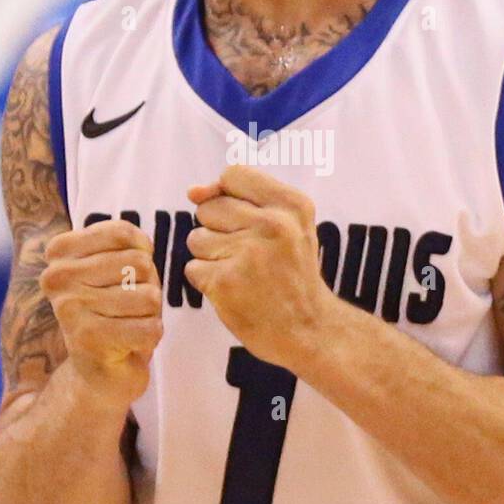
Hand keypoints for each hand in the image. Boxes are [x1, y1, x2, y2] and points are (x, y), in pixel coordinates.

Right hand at [40, 220, 162, 396]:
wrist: (97, 372)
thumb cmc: (113, 310)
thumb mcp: (117, 265)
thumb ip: (127, 243)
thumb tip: (142, 248)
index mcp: (59, 251)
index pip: (122, 232)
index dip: (141, 252)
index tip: (125, 275)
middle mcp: (56, 276)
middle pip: (140, 264)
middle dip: (147, 286)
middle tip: (126, 307)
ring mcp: (70, 308)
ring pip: (149, 296)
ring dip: (150, 314)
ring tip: (126, 323)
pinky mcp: (87, 340)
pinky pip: (150, 328)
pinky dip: (150, 337)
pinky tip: (129, 343)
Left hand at [186, 165, 330, 369]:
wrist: (310, 330)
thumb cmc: (293, 275)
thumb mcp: (290, 225)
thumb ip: (241, 198)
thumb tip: (193, 191)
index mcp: (292, 205)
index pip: (233, 174)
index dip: (226, 195)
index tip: (241, 219)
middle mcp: (272, 224)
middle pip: (209, 208)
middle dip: (218, 230)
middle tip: (248, 255)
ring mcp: (247, 254)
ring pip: (196, 238)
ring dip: (211, 257)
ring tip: (242, 272)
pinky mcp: (225, 282)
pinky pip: (193, 268)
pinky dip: (207, 282)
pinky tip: (234, 291)